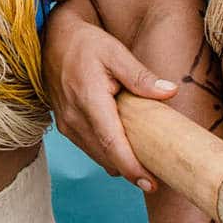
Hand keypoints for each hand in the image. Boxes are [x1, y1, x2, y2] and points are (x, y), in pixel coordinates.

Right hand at [44, 5, 176, 189]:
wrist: (52, 40)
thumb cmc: (85, 44)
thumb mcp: (116, 52)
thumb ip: (141, 76)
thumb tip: (170, 91)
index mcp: (89, 99)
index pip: (111, 143)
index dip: (131, 167)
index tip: (151, 182)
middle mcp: (73, 117)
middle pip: (106, 156)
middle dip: (131, 172)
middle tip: (158, 179)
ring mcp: (66, 124)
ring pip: (97, 156)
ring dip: (119, 163)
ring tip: (145, 165)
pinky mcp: (65, 126)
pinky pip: (89, 148)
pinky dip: (107, 154)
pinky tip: (124, 148)